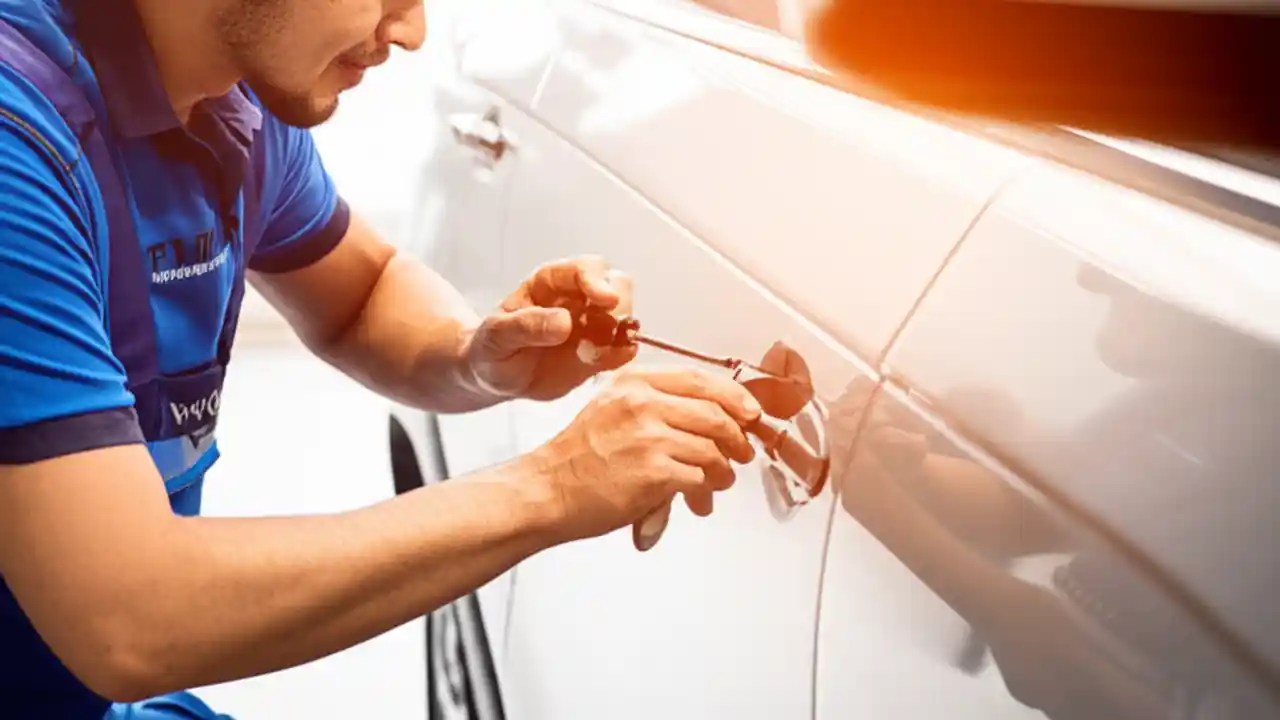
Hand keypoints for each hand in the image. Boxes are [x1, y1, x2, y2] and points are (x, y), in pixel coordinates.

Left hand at [464, 256, 637, 400]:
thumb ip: (526, 326)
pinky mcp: (601, 352)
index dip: (598, 280)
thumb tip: (565, 322)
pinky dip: (623, 354)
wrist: (495, 377)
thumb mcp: (496, 337)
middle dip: (620, 305)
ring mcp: (592, 325)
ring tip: (593, 354)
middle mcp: (578, 298)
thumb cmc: (492, 348)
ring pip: (626, 315)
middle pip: (618, 284)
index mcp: (551, 283)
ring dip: (621, 333)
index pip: (585, 268)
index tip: (606, 300)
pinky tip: (604, 363)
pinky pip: (624, 348)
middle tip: (606, 329)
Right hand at [530, 368, 762, 542]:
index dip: (734, 396)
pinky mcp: (654, 472)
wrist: (548, 490)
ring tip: (718, 482)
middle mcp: (642, 402)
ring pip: (712, 449)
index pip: (700, 379)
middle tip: (742, 453)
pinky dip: (704, 490)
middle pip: (715, 413)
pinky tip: (697, 499)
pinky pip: (699, 478)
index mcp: (634, 381)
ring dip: (723, 471)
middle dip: (737, 437)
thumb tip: (714, 419)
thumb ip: (659, 405)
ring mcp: (649, 436)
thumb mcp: (613, 408)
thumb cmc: (579, 456)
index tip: (750, 412)